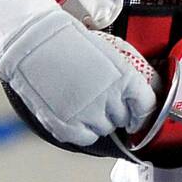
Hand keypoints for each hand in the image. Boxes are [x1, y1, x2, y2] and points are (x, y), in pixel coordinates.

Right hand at [0, 9, 159, 146]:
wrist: (35, 43)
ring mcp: (88, 113)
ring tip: (83, 100)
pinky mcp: (67, 125)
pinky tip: (75, 113)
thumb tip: (138, 96)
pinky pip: (87, 138)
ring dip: (99, 119)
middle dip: (116, 110)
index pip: (146, 105)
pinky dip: (83, 130)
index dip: (142, 113)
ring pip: (105, 128)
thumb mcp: (110, 51)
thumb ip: (127, 74)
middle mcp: (109, 97)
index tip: (136, 116)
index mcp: (124, 76)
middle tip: (100, 97)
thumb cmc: (72, 43)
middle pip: (123, 118)